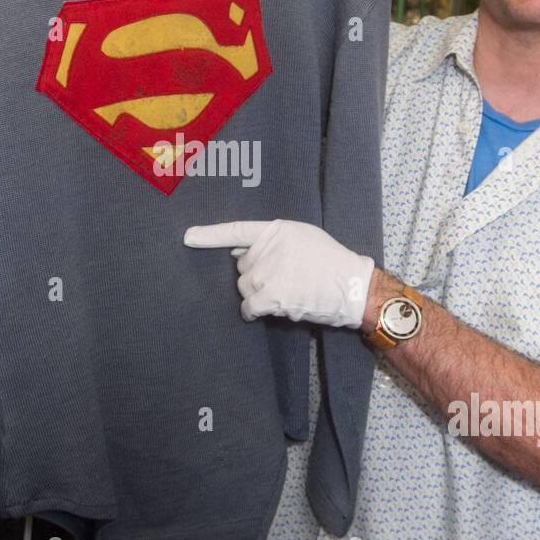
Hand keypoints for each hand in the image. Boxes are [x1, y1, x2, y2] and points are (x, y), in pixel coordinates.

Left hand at [184, 219, 374, 327]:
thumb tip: (236, 250)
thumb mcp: (301, 237)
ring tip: (284, 291)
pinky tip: (264, 310)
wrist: (351, 285)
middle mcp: (269, 248)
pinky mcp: (272, 296)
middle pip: (241, 266)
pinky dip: (252, 311)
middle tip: (281, 277)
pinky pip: (249, 306)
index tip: (188, 238)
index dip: (210, 235)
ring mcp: (269, 273)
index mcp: (276, 229)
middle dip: (255, 273)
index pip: (236, 230)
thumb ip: (270, 240)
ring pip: (244, 287)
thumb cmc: (328, 261)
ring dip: (257, 292)